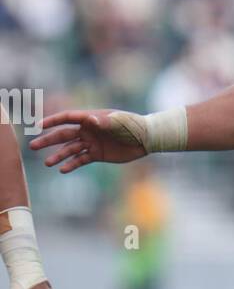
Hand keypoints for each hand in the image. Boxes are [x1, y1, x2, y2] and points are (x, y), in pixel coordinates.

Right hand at [30, 110, 147, 172]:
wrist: (145, 139)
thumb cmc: (132, 125)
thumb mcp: (118, 122)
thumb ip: (103, 122)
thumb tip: (90, 120)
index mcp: (90, 118)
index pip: (66, 118)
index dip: (52, 121)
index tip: (38, 126)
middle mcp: (87, 130)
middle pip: (63, 135)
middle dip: (48, 140)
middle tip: (33, 146)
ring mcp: (91, 142)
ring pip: (70, 150)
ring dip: (58, 156)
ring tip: (47, 163)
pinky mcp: (97, 154)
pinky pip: (81, 160)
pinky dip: (72, 165)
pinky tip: (62, 170)